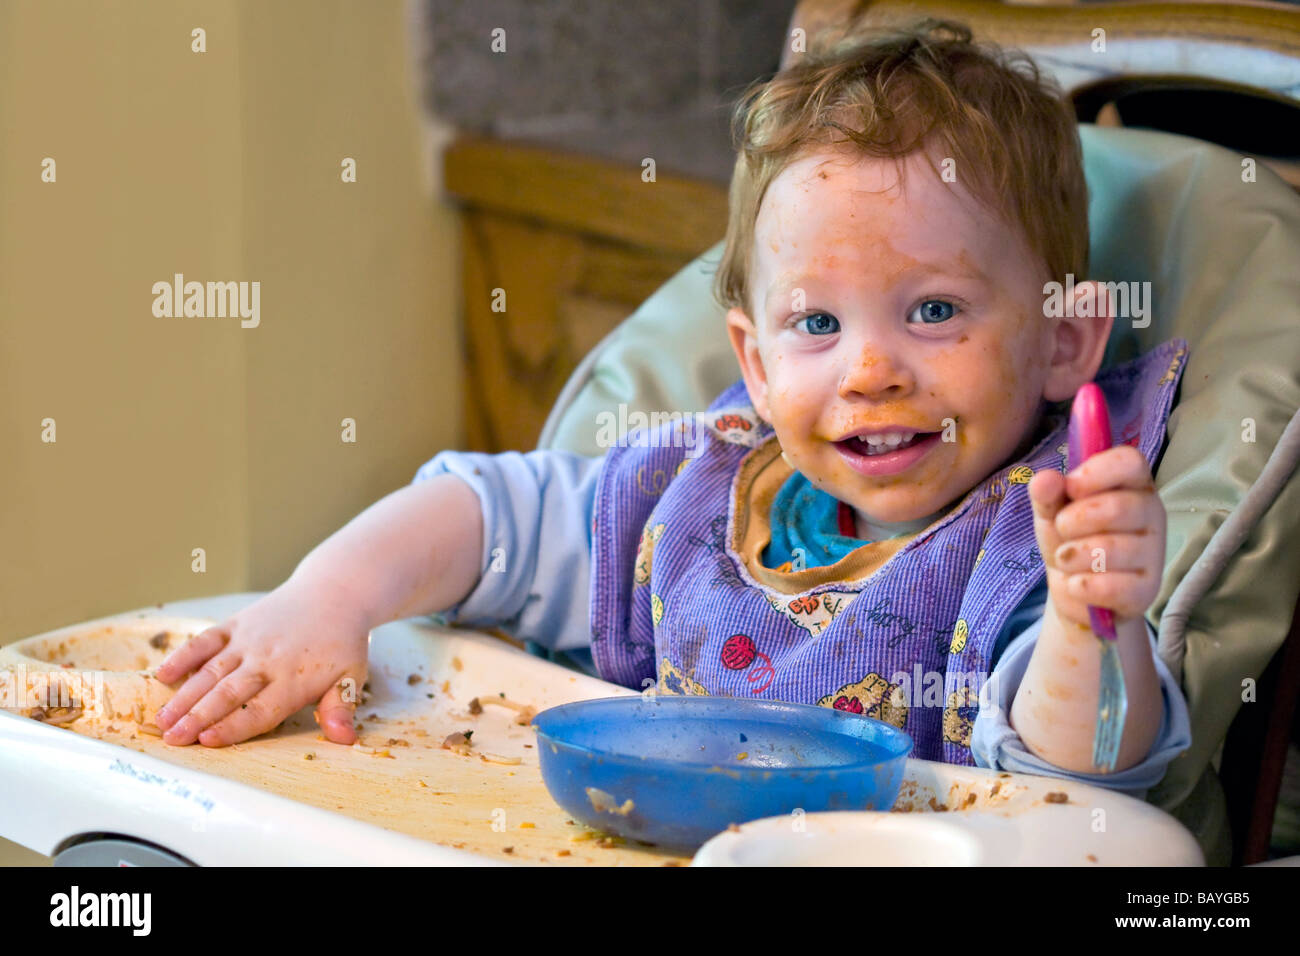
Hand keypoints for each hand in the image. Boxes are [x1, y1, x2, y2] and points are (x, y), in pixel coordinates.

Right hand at [152, 578, 369, 746]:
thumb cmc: (341, 642)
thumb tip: (344, 739)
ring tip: (162, 720)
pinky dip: (184, 656)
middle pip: (228, 692)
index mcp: (294, 678)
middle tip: (171, 739)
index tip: (206, 742)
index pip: (260, 709)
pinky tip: (163, 675)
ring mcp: (248, 640)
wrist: (334, 593)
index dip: (233, 726)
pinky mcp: (237, 623)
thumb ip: (341, 708)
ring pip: (211, 670)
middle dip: (198, 717)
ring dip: (185, 695)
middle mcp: (267, 660)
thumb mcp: (351, 676)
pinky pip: (206, 640)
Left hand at [1028, 444, 1164, 629]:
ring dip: (1072, 556)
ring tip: (1066, 559)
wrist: (1076, 592)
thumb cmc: (1070, 540)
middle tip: (1062, 528)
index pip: (1131, 462)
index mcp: (1132, 485)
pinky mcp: (1147, 591)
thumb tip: (1045, 479)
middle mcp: (1151, 515)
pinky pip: (1111, 586)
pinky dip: (1081, 586)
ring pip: (1111, 549)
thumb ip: (1047, 494)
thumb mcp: (1052, 512)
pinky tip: (1078, 584)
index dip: (1097, 471)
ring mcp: (1153, 554)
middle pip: (1120, 507)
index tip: (1071, 487)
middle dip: (1074, 520)